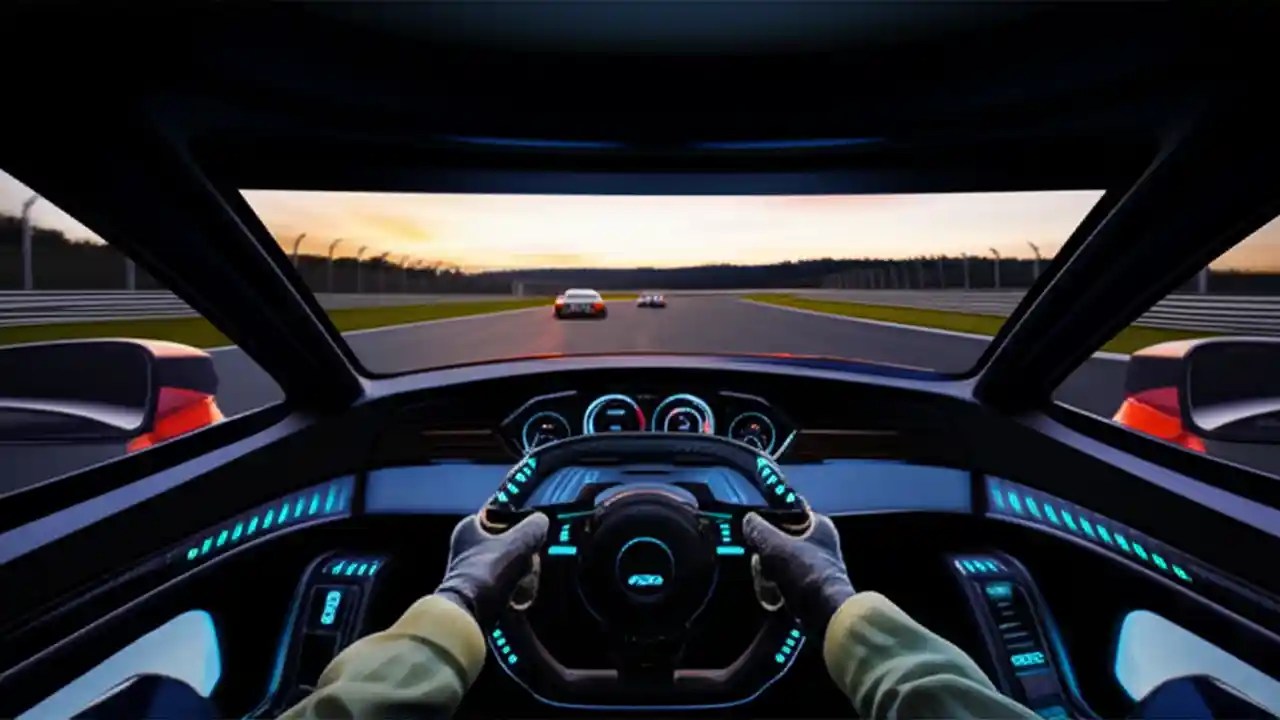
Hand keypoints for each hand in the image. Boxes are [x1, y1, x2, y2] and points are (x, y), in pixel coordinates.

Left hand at [435, 512, 548, 628]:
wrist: (468, 615)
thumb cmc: (489, 572)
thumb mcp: (519, 543)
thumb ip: (534, 526)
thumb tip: (541, 521)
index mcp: (469, 528)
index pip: (502, 517)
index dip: (520, 526)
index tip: (530, 538)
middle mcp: (466, 547)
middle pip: (509, 544)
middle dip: (524, 557)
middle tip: (528, 566)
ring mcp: (471, 570)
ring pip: (510, 566)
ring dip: (522, 576)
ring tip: (523, 585)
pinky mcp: (476, 592)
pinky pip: (504, 584)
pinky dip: (514, 590)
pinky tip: (518, 598)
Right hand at [743, 511, 854, 638]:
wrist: (825, 614)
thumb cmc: (806, 574)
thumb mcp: (775, 546)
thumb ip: (757, 530)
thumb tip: (748, 521)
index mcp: (820, 525)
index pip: (789, 512)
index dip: (770, 519)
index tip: (755, 529)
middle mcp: (821, 543)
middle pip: (782, 538)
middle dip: (767, 549)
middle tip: (761, 557)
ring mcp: (817, 565)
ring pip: (781, 559)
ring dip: (769, 568)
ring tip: (767, 577)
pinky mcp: (811, 585)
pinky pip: (785, 577)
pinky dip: (776, 582)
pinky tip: (772, 589)